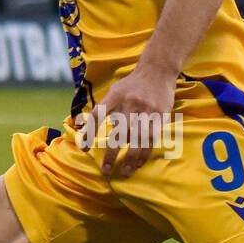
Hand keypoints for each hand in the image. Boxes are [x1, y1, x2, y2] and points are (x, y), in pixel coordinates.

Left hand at [79, 64, 175, 178]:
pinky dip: (145, 153)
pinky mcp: (159, 116)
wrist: (158, 70)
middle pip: (119, 133)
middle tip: (106, 170)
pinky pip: (152, 139)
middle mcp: (129, 104)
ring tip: (124, 172)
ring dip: (130, 159)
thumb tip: (86, 130)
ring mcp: (146, 111)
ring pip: (137, 140)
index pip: (98, 115)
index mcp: (114, 96)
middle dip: (112, 154)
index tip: (84, 148)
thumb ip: (104, 108)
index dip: (89, 132)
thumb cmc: (132, 85)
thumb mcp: (114, 91)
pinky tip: (139, 163)